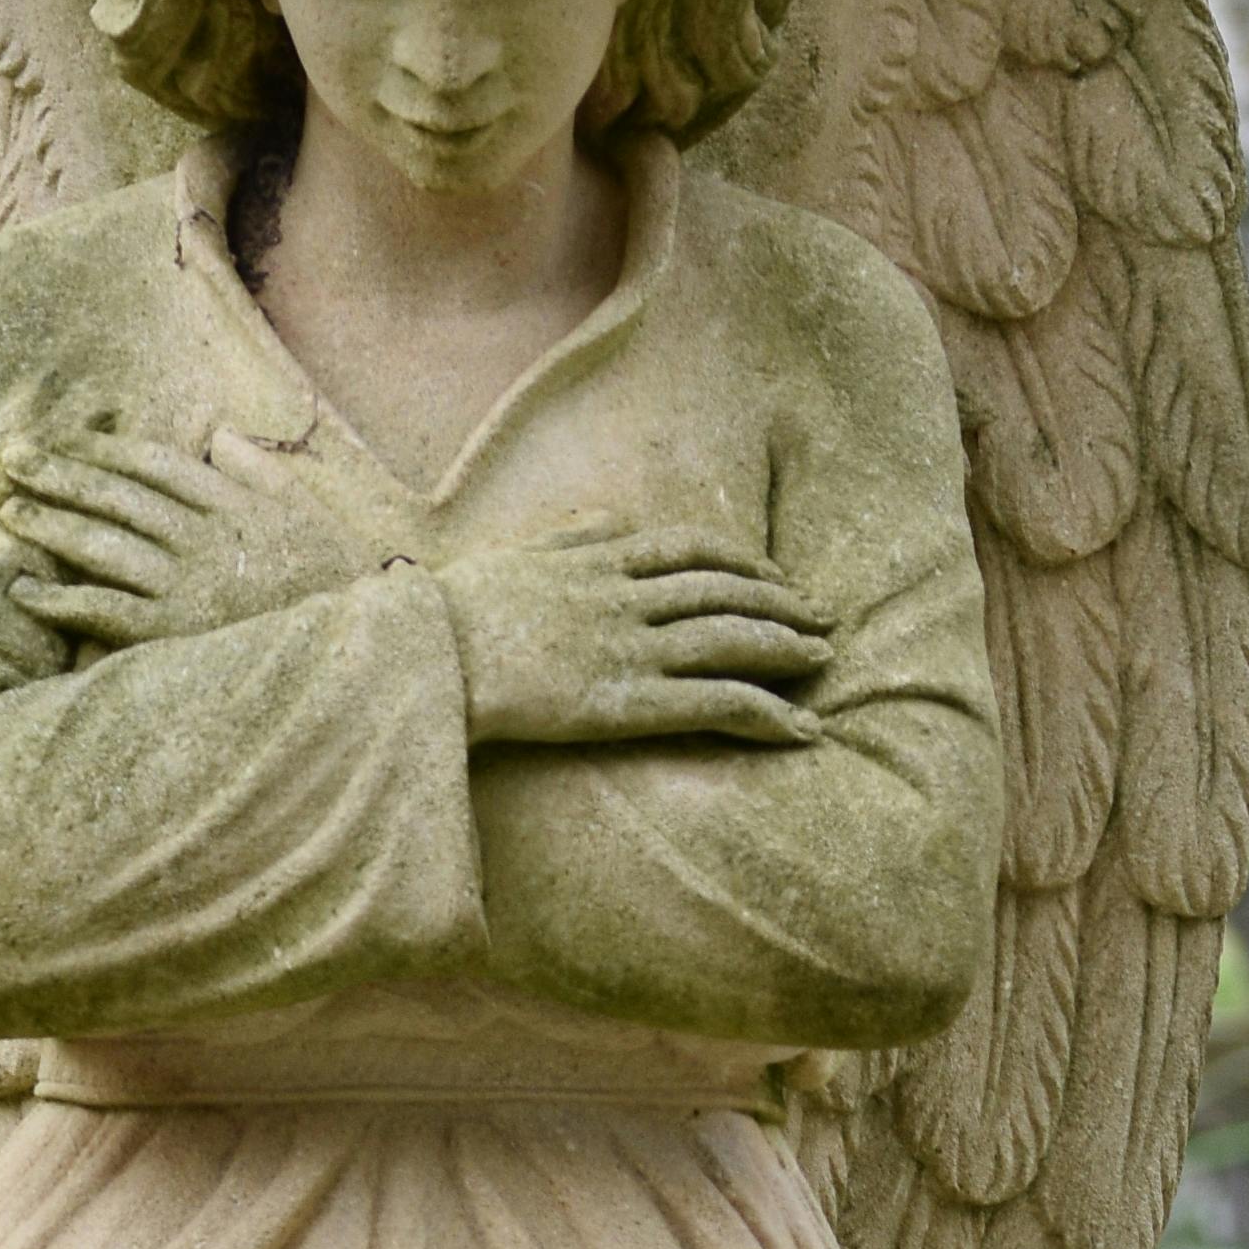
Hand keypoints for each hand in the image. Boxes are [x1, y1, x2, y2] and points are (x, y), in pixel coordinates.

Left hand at [0, 434, 378, 652]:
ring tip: (8, 510)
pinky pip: (102, 611)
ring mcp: (187, 588)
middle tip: (13, 456)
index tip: (68, 438)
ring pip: (103, 546)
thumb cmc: (333, 589)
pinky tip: (22, 591)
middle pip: (119, 497)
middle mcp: (206, 540)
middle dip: (61, 474)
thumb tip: (218, 434)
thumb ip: (261, 472)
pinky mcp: (172, 637)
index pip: (157, 465)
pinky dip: (58, 600)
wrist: (356, 660)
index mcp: (236, 507)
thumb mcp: (307, 517)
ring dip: (50, 525)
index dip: (105, 449)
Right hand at [442, 520, 832, 747]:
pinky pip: (715, 703)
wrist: (424, 655)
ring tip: (824, 659)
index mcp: (597, 560)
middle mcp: (624, 598)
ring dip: (786, 648)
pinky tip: (800, 729)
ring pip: (731, 640)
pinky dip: (767, 713)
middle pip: (724, 592)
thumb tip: (606, 519)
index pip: (690, 549)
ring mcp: (629, 648)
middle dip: (780, 602)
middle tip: (823, 615)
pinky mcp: (627, 701)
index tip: (773, 572)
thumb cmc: (452, 610)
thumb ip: (567, 536)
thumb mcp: (515, 554)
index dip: (742, 561)